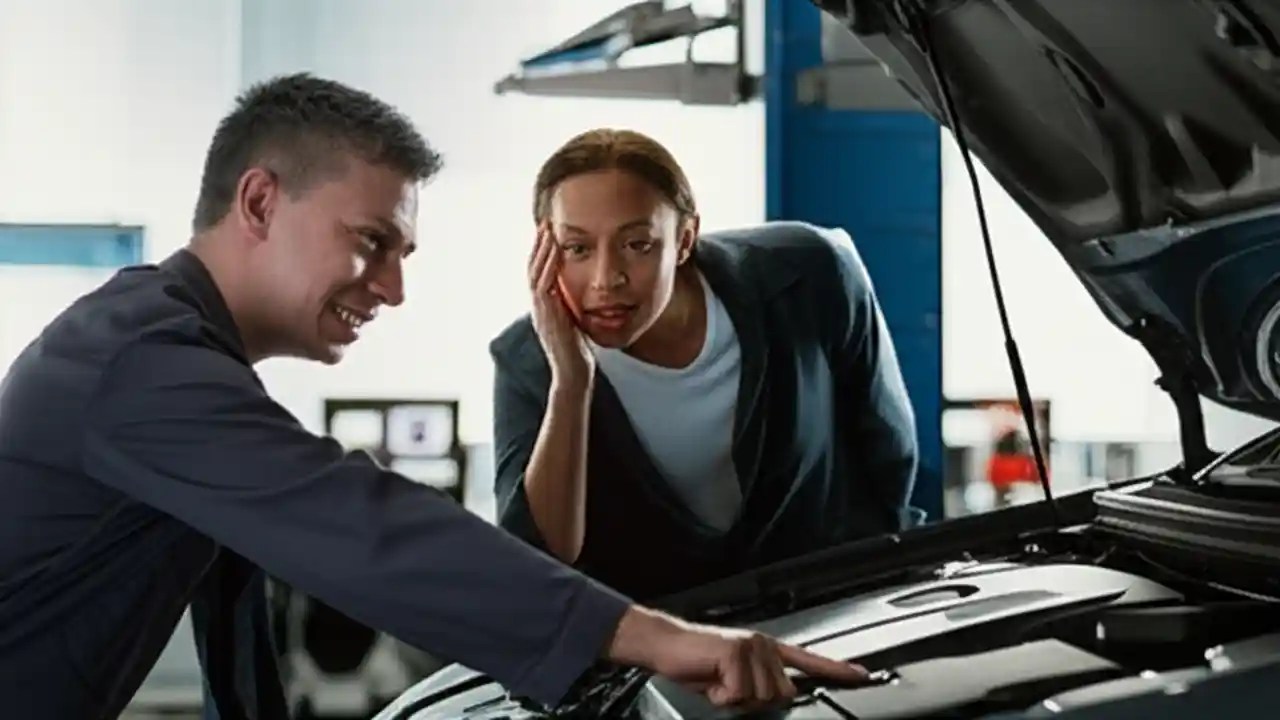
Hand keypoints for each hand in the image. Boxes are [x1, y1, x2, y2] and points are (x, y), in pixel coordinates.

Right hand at [528, 224, 592, 389]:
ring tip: (548, 231)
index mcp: (543, 308)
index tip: (548, 234)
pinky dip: (549, 268)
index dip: (542, 254)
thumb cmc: (576, 353)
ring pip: (536, 274)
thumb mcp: (573, 324)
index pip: (539, 274)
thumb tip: (576, 295)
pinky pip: (544, 287)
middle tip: (545, 223)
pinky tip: (555, 253)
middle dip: (539, 246)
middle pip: (533, 269)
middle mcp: (538, 307)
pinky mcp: (546, 316)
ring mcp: (540, 312)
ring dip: (542, 252)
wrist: (573, 375)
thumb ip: (570, 308)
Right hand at [608, 607, 869, 710]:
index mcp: (766, 648)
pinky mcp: (736, 653)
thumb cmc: (696, 663)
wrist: (665, 645)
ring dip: (735, 699)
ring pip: (762, 698)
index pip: (808, 660)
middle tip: (726, 687)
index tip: (862, 675)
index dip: (837, 669)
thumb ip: (758, 685)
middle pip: (781, 694)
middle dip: (754, 701)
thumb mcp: (733, 678)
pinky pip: (739, 695)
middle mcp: (764, 644)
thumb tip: (777, 699)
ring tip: (716, 681)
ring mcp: (752, 646)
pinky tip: (710, 679)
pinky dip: (721, 697)